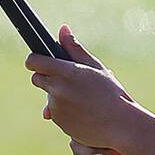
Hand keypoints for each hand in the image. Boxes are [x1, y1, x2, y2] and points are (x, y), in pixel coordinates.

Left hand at [26, 26, 137, 149]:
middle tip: (67, 80)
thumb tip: (63, 29)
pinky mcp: (59, 122)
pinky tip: (82, 112)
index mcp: (64, 72)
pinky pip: (55, 113)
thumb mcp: (95, 67)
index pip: (34, 61)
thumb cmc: (111, 93)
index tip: (40, 60)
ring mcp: (56, 107)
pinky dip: (65, 112)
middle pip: (37, 79)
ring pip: (48, 97)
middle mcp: (56, 89)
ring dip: (59, 96)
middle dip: (47, 77)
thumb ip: (75, 48)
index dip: (36, 60)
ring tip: (83, 99)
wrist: (119, 125)